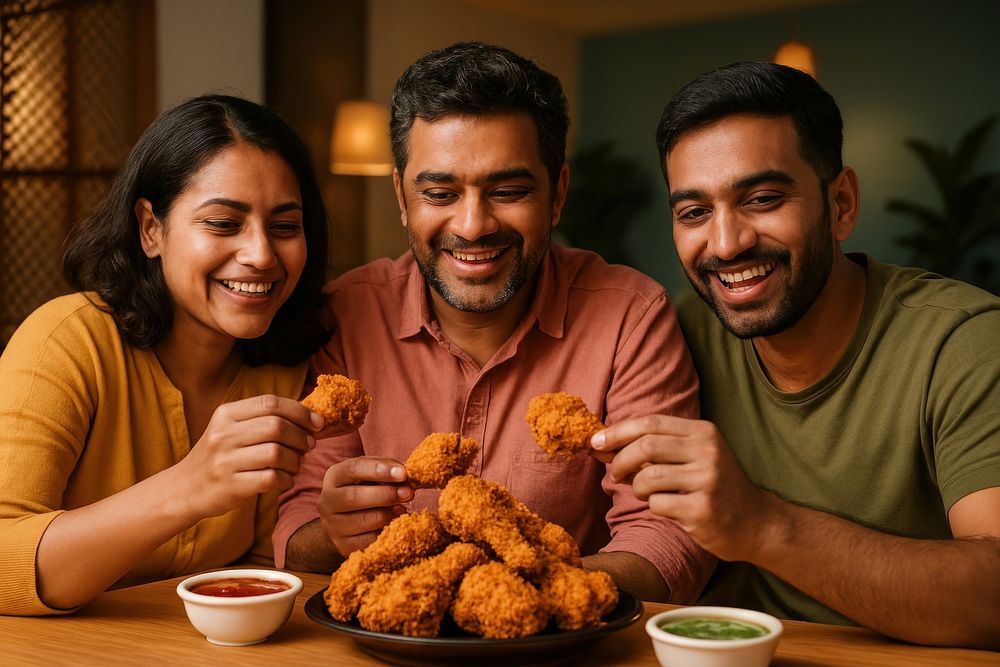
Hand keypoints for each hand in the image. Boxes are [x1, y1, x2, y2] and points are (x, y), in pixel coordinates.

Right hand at [174, 394, 323, 520]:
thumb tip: (312, 418)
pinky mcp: (231, 485)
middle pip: (276, 426)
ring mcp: (225, 460)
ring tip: (296, 465)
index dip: (300, 412)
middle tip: (308, 446)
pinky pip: (271, 478)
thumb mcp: (232, 429)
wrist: (185, 488)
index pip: (270, 403)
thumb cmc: (221, 456)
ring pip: (276, 453)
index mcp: (226, 414)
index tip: (317, 423)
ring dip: (295, 460)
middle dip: (301, 436)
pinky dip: (286, 479)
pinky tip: (285, 480)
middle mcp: (223, 434)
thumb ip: (264, 419)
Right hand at [318, 456, 412, 557]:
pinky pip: (368, 540)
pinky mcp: (343, 545)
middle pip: (354, 497)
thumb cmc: (363, 489)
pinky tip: (393, 524)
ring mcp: (332, 526)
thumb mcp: (370, 474)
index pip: (352, 469)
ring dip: (389, 514)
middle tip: (408, 492)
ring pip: (364, 521)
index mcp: (334, 477)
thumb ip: (386, 469)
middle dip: (386, 494)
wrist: (343, 522)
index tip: (402, 473)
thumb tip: (405, 475)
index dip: (378, 469)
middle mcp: (327, 501)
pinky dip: (384, 531)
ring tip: (403, 508)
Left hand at [592, 415, 775, 561]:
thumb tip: (602, 443)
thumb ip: (655, 447)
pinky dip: (653, 507)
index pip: (650, 422)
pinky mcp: (702, 509)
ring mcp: (706, 481)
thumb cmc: (713, 486)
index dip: (618, 431)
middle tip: (615, 474)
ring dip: (636, 488)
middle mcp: (707, 452)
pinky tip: (671, 509)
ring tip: (647, 494)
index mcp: (703, 432)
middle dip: (620, 461)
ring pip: (647, 478)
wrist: (755, 522)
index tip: (596, 441)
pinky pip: (657, 505)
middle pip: (645, 446)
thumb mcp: (693, 455)